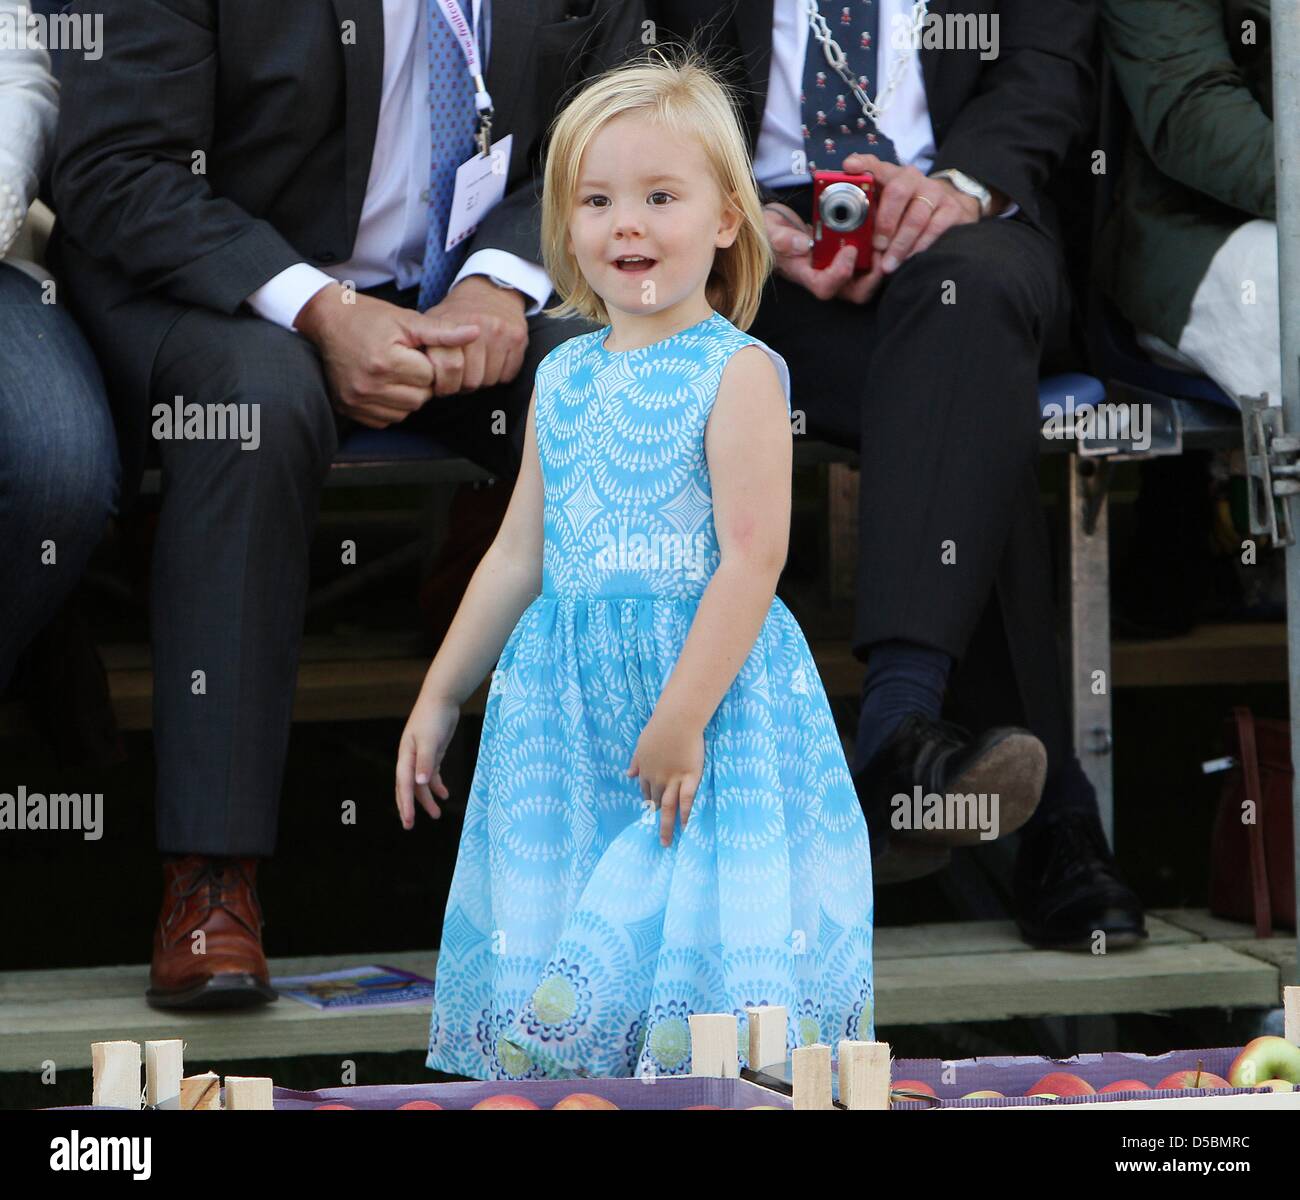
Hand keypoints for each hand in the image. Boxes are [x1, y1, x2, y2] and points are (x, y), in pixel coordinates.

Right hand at [295, 283, 478, 427]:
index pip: (430, 376)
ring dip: (408, 395)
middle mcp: (369, 385)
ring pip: (406, 411)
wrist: (325, 321)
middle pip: (421, 397)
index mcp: (385, 361)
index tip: (415, 351)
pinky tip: (383, 385)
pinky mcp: (350, 409)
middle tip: (406, 361)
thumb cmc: (368, 317)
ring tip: (395, 371)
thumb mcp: (406, 319)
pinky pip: (386, 419)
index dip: (429, 363)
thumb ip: (442, 331)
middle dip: (421, 381)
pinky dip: (391, 406)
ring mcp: (357, 400)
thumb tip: (476, 333)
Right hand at [395, 691, 458, 827]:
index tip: (409, 821)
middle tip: (410, 826)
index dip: (406, 803)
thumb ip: (426, 761)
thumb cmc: (433, 718)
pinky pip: (432, 775)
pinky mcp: (432, 754)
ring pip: (420, 784)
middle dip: (408, 806)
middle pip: (407, 787)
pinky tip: (445, 795)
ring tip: (436, 815)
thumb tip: (420, 783)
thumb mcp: (430, 740)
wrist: (441, 699)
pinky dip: (437, 786)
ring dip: (427, 799)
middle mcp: (410, 759)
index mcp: (406, 756)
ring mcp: (421, 757)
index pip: (404, 785)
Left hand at [422, 275, 528, 396]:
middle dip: (463, 384)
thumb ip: (425, 345)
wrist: (490, 290)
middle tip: (460, 375)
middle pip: (470, 381)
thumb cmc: (459, 312)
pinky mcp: (518, 339)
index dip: (443, 383)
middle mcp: (479, 327)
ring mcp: (501, 333)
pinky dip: (499, 375)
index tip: (442, 382)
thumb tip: (418, 375)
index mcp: (454, 324)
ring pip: (489, 381)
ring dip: (481, 380)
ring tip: (475, 367)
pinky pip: (508, 375)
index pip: (448, 369)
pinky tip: (492, 362)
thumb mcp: (435, 322)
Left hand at [626, 711, 705, 847]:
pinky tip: (685, 827)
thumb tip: (628, 775)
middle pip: (655, 803)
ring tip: (666, 843)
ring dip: (666, 826)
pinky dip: (685, 814)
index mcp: (645, 770)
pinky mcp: (689, 777)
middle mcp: (657, 778)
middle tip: (658, 838)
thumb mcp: (642, 744)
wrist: (676, 719)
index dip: (648, 802)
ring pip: (667, 807)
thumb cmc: (660, 727)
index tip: (650, 813)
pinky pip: (686, 800)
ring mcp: (673, 779)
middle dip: (656, 820)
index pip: (645, 791)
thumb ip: (636, 761)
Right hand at [761, 200, 886, 304]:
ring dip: (880, 262)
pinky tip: (881, 226)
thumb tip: (803, 245)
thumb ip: (782, 239)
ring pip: (868, 278)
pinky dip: (878, 247)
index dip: (841, 273)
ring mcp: (840, 267)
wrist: (780, 227)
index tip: (849, 249)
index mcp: (807, 276)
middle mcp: (827, 276)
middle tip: (880, 251)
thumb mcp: (771, 232)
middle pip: (856, 292)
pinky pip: (870, 260)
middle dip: (872, 277)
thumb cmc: (773, 233)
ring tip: (884, 238)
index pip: (826, 287)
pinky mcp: (849, 256)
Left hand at [842, 153, 981, 276]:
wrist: (950, 209)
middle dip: (884, 221)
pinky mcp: (951, 209)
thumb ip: (866, 213)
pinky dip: (920, 246)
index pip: (875, 165)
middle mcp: (912, 179)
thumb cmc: (906, 212)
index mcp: (890, 176)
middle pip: (897, 191)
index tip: (850, 167)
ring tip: (888, 264)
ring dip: (900, 243)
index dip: (863, 164)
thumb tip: (842, 233)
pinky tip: (909, 260)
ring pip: (916, 216)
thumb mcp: (885, 207)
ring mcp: (934, 192)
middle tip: (876, 245)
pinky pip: (935, 228)